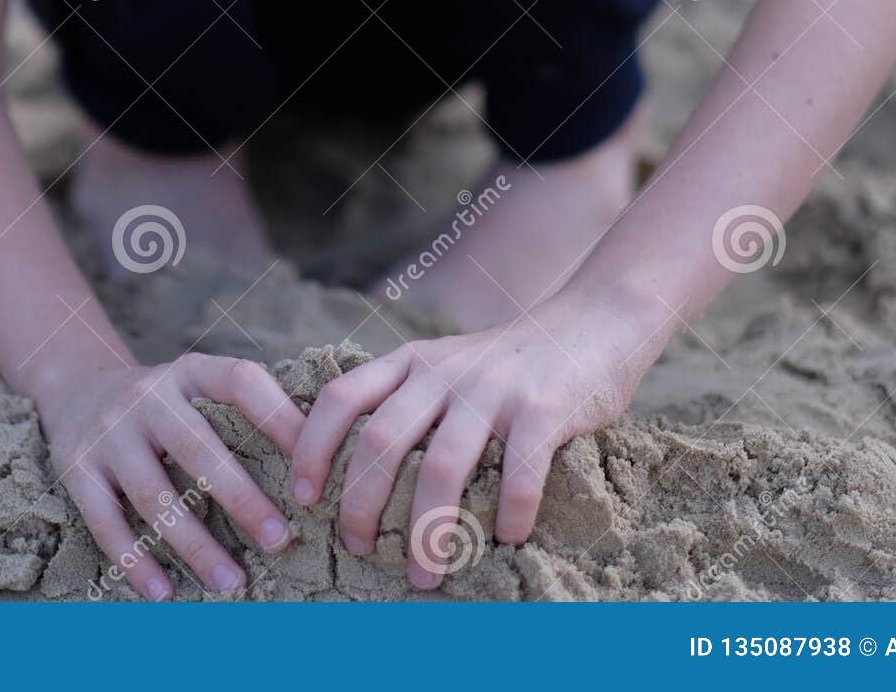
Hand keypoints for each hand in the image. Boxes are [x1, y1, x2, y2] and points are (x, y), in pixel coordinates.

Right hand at [39, 353, 305, 599]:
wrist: (76, 388)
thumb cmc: (165, 403)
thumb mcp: (198, 385)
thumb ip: (245, 408)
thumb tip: (322, 455)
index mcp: (190, 371)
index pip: (241, 381)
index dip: (280, 417)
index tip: (315, 464)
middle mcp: (147, 396)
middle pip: (198, 449)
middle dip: (242, 498)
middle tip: (281, 540)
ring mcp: (108, 433)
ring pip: (154, 495)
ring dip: (195, 544)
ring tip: (232, 582)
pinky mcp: (76, 468)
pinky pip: (105, 522)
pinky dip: (136, 561)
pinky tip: (164, 593)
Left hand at [290, 297, 659, 587]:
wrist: (591, 322)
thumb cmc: (507, 364)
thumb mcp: (443, 364)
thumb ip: (405, 400)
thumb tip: (355, 477)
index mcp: (411, 362)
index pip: (341, 398)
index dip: (313, 447)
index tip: (304, 497)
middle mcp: (443, 371)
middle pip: (381, 440)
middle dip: (361, 504)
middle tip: (358, 549)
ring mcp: (493, 389)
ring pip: (441, 466)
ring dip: (427, 531)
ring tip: (423, 574)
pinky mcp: (544, 409)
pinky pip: (518, 474)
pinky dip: (509, 516)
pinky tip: (507, 541)